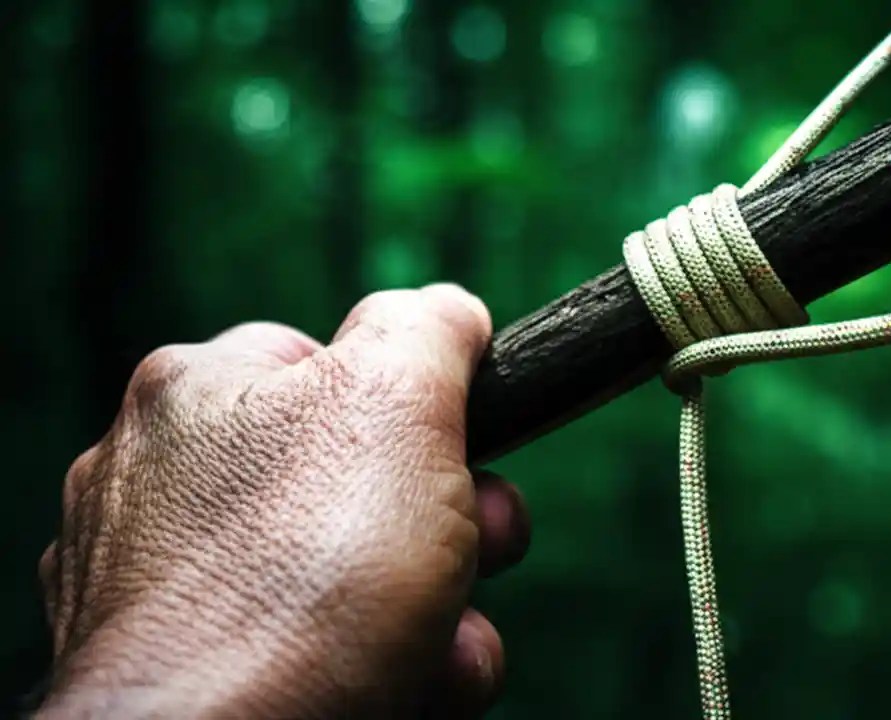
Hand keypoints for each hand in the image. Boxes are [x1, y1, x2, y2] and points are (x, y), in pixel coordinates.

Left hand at [36, 285, 528, 717]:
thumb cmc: (305, 573)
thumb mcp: (395, 400)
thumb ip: (427, 327)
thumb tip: (449, 314)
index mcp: (200, 394)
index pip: (333, 366)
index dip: (424, 411)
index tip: (466, 462)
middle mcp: (165, 484)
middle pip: (359, 482)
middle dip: (450, 527)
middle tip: (475, 555)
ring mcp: (170, 592)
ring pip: (352, 578)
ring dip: (439, 613)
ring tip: (441, 654)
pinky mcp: (195, 680)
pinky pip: (317, 653)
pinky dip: (385, 670)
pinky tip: (405, 694)